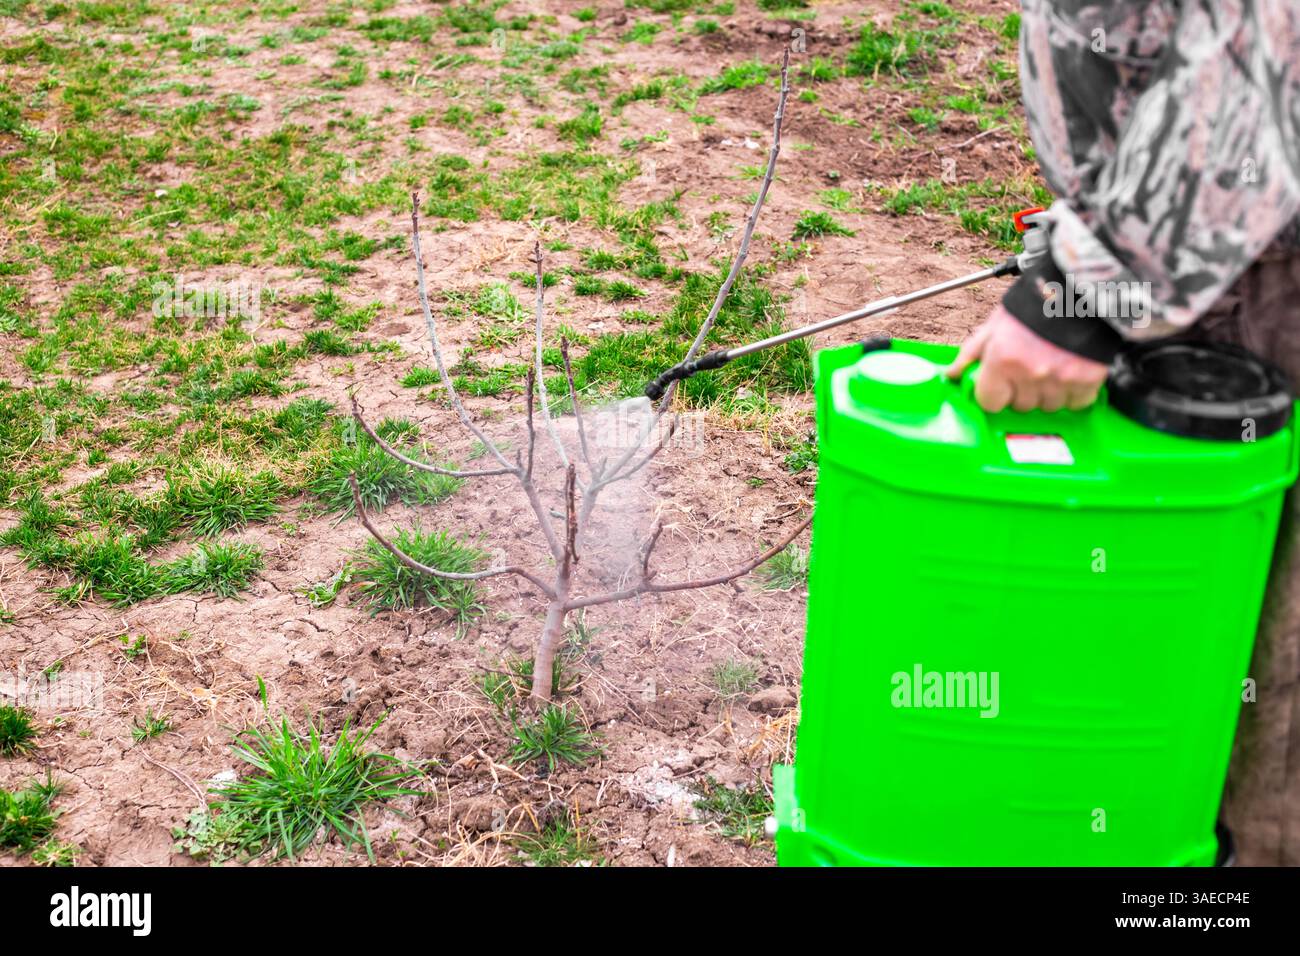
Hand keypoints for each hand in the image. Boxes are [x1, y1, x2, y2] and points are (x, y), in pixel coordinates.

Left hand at [945, 304, 1108, 412]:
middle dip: (1022, 390)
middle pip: (1020, 406)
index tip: (998, 386)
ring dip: (1047, 392)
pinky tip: (1071, 370)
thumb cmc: (1036, 301)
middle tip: (1029, 366)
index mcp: (1003, 360)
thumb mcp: (996, 323)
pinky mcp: (1088, 381)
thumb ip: (972, 351)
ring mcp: (1061, 380)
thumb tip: (953, 373)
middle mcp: (1031, 373)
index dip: (993, 394)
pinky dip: (1074, 392)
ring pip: (1048, 406)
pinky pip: (1076, 403)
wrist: (1082, 285)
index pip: (989, 402)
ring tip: (1051, 364)